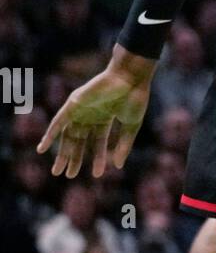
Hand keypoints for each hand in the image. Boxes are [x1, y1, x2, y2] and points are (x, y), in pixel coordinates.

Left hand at [37, 44, 155, 178]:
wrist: (131, 77)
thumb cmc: (135, 98)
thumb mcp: (131, 125)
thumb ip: (124, 145)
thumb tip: (117, 167)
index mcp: (105, 117)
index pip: (98, 141)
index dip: (97, 158)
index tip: (97, 174)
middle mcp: (90, 114)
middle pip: (79, 140)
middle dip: (74, 157)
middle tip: (69, 175)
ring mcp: (81, 109)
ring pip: (68, 134)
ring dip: (62, 152)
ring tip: (57, 171)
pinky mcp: (73, 104)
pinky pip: (58, 121)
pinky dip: (50, 134)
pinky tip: (42, 149)